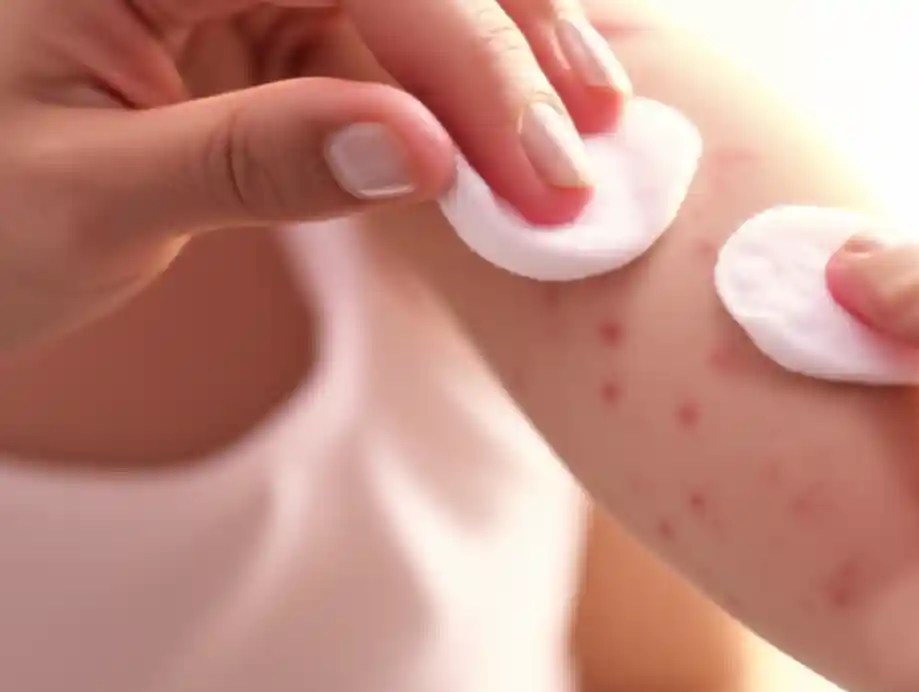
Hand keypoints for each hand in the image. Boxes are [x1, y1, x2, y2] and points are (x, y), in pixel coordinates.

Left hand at [0, 0, 628, 346]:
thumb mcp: (90, 202)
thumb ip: (254, 163)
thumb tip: (423, 156)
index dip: (468, 61)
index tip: (542, 172)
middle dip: (506, 50)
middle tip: (584, 156)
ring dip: (499, 64)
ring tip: (580, 135)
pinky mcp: (261, 19)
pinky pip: (381, 41)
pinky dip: (452, 94)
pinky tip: (505, 139)